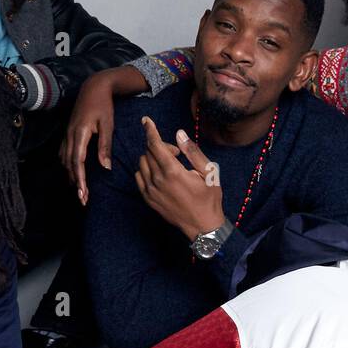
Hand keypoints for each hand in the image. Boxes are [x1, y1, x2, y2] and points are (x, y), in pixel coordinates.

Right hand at [59, 67, 145, 204]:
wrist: (94, 87)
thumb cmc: (103, 105)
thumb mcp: (108, 125)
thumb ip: (105, 146)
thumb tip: (105, 167)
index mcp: (79, 133)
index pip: (78, 162)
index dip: (80, 180)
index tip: (83, 194)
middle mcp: (70, 135)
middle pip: (70, 165)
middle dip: (76, 183)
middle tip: (83, 200)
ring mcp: (67, 134)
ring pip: (65, 160)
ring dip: (71, 176)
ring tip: (79, 190)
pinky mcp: (68, 132)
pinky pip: (64, 153)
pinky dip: (68, 165)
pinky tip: (74, 172)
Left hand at [134, 117, 225, 241]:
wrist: (202, 226)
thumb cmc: (209, 198)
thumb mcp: (209, 172)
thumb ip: (193, 151)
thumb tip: (179, 134)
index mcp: (173, 172)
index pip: (155, 144)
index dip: (150, 130)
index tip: (146, 120)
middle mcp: (158, 181)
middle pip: (149, 152)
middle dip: (161, 146)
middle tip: (177, 153)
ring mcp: (151, 191)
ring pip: (142, 163)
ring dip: (153, 158)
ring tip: (170, 166)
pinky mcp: (148, 199)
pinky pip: (139, 177)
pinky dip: (146, 170)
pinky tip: (159, 174)